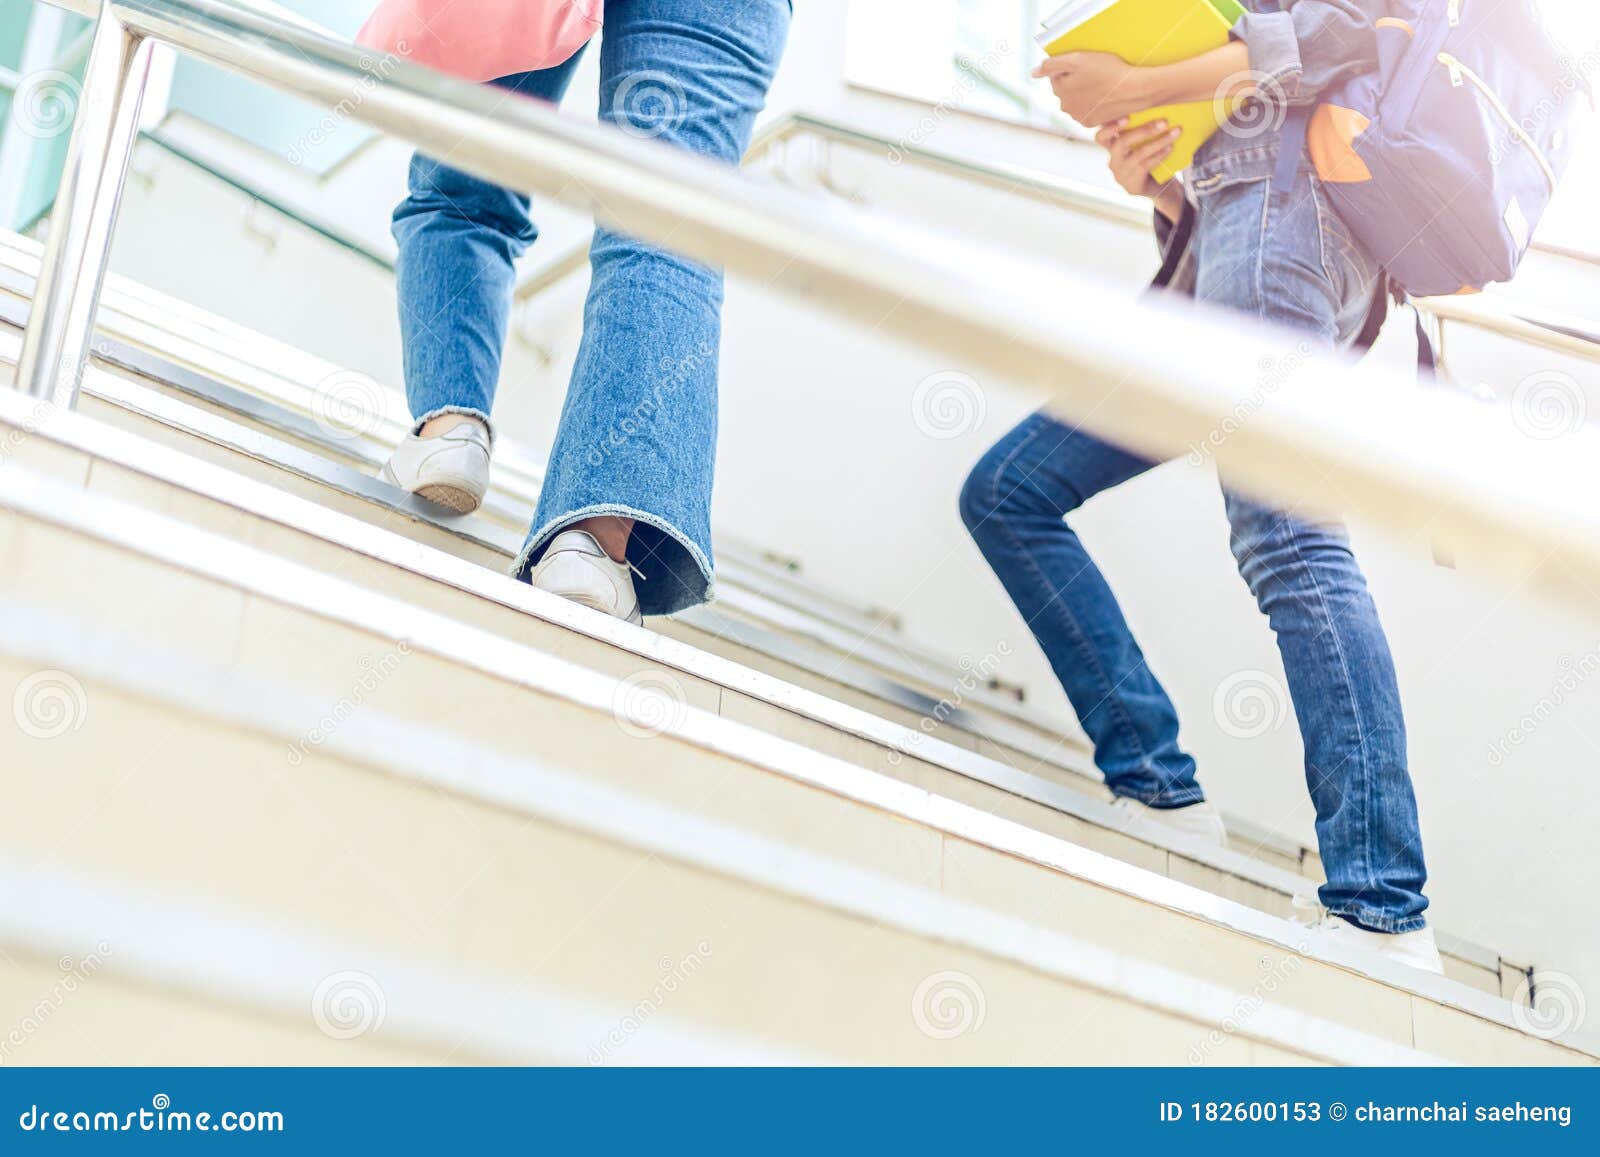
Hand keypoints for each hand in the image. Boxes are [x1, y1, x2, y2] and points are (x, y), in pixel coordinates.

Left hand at [1034, 52, 1158, 126]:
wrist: (1134, 89)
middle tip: (1096, 74)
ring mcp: (1079, 117)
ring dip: (1086, 93)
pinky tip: (1105, 96)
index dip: (1071, 68)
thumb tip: (1033, 73)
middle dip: (1077, 81)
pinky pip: (1089, 110)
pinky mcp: (1093, 123)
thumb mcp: (1078, 60)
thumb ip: (1052, 65)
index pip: (1058, 75)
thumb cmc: (1108, 71)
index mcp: (1060, 91)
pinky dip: (1095, 103)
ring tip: (1102, 85)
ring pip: (1078, 100)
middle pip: (1067, 89)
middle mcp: (1066, 108)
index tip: (1086, 65)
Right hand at [1095, 118, 1184, 221]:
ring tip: (1174, 133)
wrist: (1156, 187)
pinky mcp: (1131, 185)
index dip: (1110, 127)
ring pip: (1138, 154)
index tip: (1126, 117)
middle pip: (1121, 143)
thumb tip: (1158, 112)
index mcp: (1111, 148)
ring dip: (1159, 141)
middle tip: (1163, 122)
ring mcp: (1121, 175)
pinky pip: (1146, 165)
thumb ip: (1141, 132)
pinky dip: (1160, 155)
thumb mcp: (1141, 145)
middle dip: (1143, 130)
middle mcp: (1113, 161)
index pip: (1101, 137)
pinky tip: (1170, 148)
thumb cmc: (1148, 159)